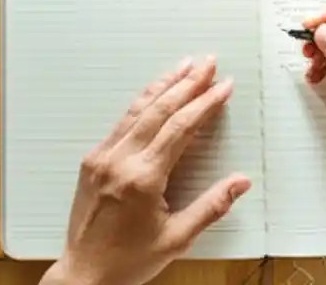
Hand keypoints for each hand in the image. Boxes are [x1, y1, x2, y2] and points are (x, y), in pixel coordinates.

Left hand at [41, 57, 250, 284]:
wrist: (84, 275)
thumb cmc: (128, 261)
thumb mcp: (177, 238)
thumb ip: (211, 206)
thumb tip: (241, 182)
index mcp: (143, 178)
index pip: (180, 128)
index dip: (204, 103)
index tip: (224, 86)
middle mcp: (120, 160)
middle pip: (159, 110)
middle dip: (187, 83)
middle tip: (208, 62)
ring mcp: (102, 157)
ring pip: (137, 110)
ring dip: (163, 86)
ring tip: (184, 66)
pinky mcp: (91, 161)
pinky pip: (121, 124)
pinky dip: (141, 105)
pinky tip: (154, 94)